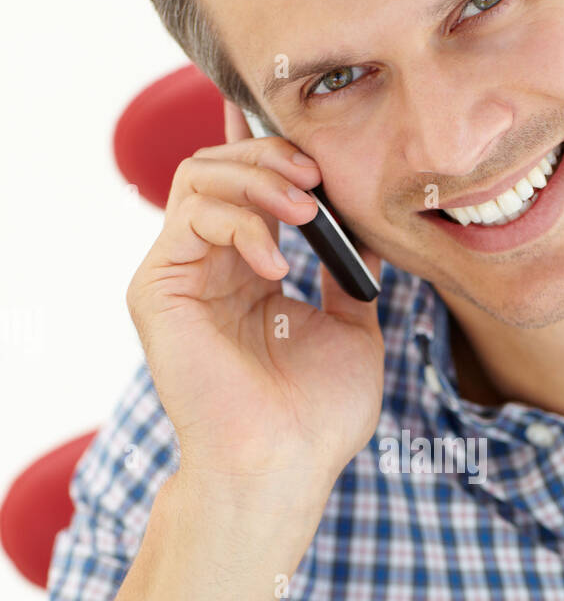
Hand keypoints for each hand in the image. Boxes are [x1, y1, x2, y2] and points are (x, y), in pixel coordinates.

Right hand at [126, 101, 383, 507]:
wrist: (283, 463)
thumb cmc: (318, 415)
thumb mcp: (353, 330)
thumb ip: (351, 274)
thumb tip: (370, 227)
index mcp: (251, 272)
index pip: (249, 187)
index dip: (272, 148)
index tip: (314, 137)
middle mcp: (211, 267)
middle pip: (221, 166)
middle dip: (273, 156)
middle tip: (317, 176)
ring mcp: (181, 274)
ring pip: (199, 175)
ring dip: (259, 179)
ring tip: (305, 212)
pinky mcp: (157, 287)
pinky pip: (190, 213)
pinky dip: (241, 222)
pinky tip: (277, 265)